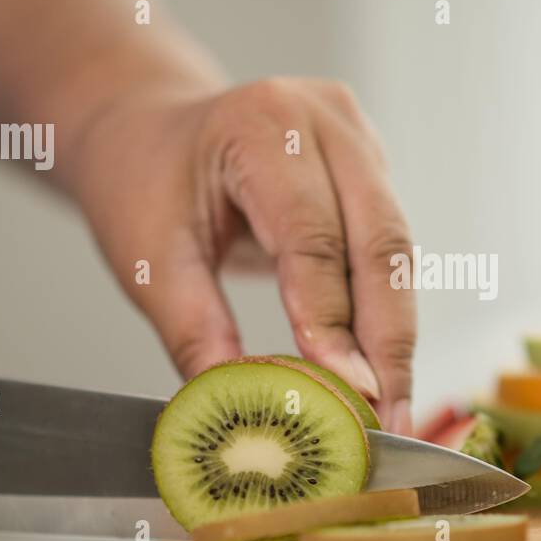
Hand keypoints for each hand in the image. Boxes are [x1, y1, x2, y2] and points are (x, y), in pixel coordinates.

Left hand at [70, 78, 416, 432]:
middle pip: (380, 243)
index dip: (333, 320)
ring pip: (398, 254)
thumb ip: (196, 333)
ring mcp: (359, 142)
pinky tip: (382, 371)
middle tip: (388, 419)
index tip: (348, 391)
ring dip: (395, 337)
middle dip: (386, 342)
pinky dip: (387, 315)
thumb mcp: (150, 260)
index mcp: (264, 123)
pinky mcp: (373, 170)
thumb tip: (246, 408)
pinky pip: (392, 253)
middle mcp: (327, 122)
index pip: (313, 236)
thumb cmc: (142, 183)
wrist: (148, 133)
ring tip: (391, 410)